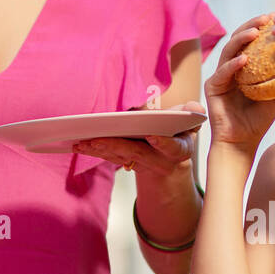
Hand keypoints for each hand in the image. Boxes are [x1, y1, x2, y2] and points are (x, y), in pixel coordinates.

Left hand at [71, 101, 202, 177]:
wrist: (170, 163)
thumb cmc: (179, 134)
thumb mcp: (189, 125)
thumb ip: (190, 114)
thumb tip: (195, 108)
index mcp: (180, 149)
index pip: (172, 147)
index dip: (163, 143)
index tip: (152, 136)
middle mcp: (161, 161)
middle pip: (137, 153)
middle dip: (115, 146)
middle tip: (95, 139)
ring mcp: (143, 165)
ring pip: (120, 158)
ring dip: (99, 150)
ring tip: (81, 142)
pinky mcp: (128, 164)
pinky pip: (111, 158)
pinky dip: (95, 151)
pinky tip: (79, 145)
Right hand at [203, 13, 274, 151]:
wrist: (242, 142)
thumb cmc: (259, 119)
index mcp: (242, 65)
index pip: (251, 40)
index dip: (263, 26)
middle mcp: (229, 66)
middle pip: (238, 38)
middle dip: (252, 25)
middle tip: (268, 17)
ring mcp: (219, 76)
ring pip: (228, 51)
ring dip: (241, 39)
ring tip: (256, 31)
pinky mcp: (212, 88)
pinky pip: (222, 73)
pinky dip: (233, 65)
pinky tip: (244, 59)